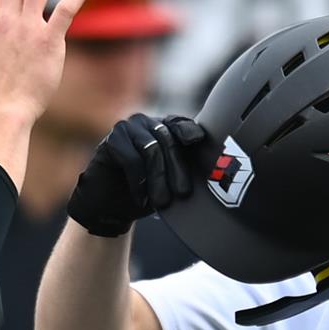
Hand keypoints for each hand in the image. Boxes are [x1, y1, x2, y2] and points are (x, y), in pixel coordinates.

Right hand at [68, 115, 209, 237]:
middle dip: (177, 169)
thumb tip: (218, 169)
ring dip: (158, 179)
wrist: (110, 207)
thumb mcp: (170, 179)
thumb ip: (186, 167)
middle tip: (184, 194)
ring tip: (162, 202)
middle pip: (168, 139)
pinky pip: (131, 159)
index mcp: (163, 126)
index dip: (191, 132)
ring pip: (151, 149)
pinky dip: (139, 181)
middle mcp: (145, 122)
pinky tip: (142, 198)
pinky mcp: (111, 140)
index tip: (198, 143)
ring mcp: (127, 128)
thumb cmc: (145, 192)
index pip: (182, 124)